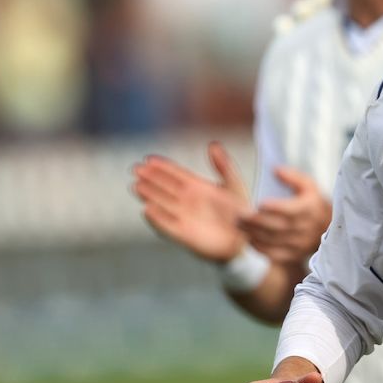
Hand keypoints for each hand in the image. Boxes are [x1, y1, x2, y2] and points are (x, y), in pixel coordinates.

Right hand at [134, 142, 252, 262]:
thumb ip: (224, 165)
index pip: (176, 175)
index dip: (162, 167)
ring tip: (137, 186)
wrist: (246, 238)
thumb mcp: (234, 184)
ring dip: (150, 195)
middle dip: (150, 178)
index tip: (148, 159)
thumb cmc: (242, 212)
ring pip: (162, 204)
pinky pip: (168, 225)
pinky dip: (157, 219)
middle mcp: (187, 201)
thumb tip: (212, 144)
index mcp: (198, 188)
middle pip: (164, 187)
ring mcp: (185, 217)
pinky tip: (147, 209)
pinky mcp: (185, 235)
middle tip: (136, 169)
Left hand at [240, 167, 331, 264]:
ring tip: (239, 225)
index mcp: (310, 209)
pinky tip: (249, 237)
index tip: (259, 203)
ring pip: (273, 241)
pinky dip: (259, 246)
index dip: (275, 207)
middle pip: (277, 227)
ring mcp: (300, 244)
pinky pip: (273, 254)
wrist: (329, 228)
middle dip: (256, 221)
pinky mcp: (294, 255)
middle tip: (239, 215)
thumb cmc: (313, 202)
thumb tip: (275, 170)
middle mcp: (306, 228)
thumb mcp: (309, 185)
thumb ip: (293, 176)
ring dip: (253, 233)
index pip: (292, 210)